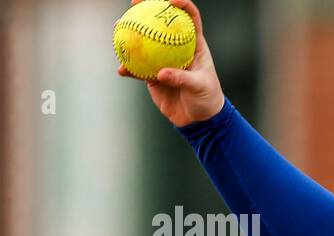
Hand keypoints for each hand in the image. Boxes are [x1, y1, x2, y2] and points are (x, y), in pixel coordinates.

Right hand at [116, 0, 224, 126]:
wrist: (199, 118)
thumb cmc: (207, 98)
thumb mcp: (199, 87)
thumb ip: (182, 78)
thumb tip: (161, 73)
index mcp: (194, 44)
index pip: (189, 17)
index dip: (181, 4)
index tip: (168, 0)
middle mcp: (177, 47)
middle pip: (161, 22)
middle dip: (147, 8)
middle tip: (134, 3)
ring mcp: (163, 59)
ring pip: (144, 41)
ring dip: (130, 33)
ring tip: (118, 27)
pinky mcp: (153, 74)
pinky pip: (137, 67)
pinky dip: (129, 67)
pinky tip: (121, 69)